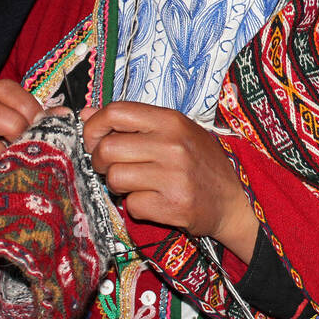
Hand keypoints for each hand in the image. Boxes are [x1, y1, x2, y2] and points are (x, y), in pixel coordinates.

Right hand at [0, 79, 45, 205]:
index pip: (3, 89)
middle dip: (9, 127)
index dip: (24, 106)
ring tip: (5, 167)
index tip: (37, 126)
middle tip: (22, 148)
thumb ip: (51, 126)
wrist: (4, 202)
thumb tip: (63, 114)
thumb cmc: (24, 165)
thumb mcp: (39, 143)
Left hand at [78, 102, 259, 262]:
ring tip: (136, 184)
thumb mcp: (173, 131)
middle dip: (100, 162)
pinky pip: (131, 205)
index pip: (115, 112)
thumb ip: (132, 122)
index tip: (94, 141)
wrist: (232, 201)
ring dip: (118, 185)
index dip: (94, 127)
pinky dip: (136, 206)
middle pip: (107, 149)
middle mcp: (173, 144)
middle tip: (112, 167)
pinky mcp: (173, 205)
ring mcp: (174, 176)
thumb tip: (85, 114)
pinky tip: (153, 201)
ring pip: (114, 178)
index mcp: (171, 120)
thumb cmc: (199, 163)